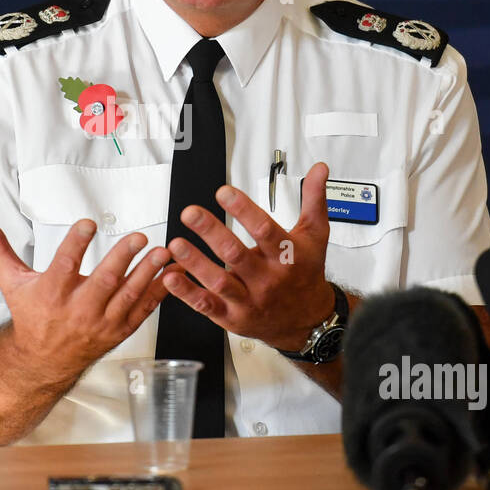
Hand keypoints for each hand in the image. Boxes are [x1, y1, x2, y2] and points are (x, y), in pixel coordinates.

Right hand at [0, 217, 171, 384]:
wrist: (43, 361)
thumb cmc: (32, 317)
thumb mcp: (12, 283)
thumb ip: (0, 251)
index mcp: (52, 294)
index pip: (65, 265)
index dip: (76, 243)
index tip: (88, 224)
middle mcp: (78, 310)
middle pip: (103, 281)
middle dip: (122, 258)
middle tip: (138, 237)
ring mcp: (101, 322)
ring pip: (127, 296)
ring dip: (147, 273)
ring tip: (162, 252)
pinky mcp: (118, 331)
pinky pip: (142, 311)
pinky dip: (158, 293)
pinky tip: (171, 274)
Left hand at [161, 162, 334, 349]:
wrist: (307, 320)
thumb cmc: (306, 273)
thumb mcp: (315, 235)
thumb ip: (313, 200)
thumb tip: (318, 170)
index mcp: (287, 256)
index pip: (265, 231)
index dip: (244, 211)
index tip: (224, 193)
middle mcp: (267, 278)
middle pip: (236, 254)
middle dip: (211, 232)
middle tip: (190, 213)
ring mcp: (249, 299)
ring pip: (219, 281)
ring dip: (195, 262)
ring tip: (176, 243)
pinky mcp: (233, 316)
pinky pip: (207, 305)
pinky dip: (187, 293)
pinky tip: (171, 277)